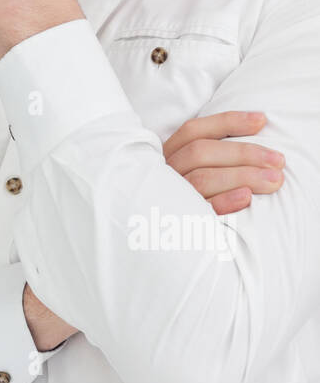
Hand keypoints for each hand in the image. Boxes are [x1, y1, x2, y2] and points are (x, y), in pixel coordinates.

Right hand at [22, 110, 284, 348]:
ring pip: (202, 176)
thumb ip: (187, 172)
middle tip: (280, 161)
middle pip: (203, 152)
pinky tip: (245, 200)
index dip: (229, 122)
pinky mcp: (160, 226)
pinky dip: (221, 203)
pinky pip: (193, 212)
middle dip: (246, 152)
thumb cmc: (138, 218)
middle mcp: (154, 174)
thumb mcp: (159, 188)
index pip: (194, 130)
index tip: (263, 120)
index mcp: (156, 159)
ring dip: (243, 175)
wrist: (101, 262)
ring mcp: (156, 199)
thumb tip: (234, 163)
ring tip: (274, 181)